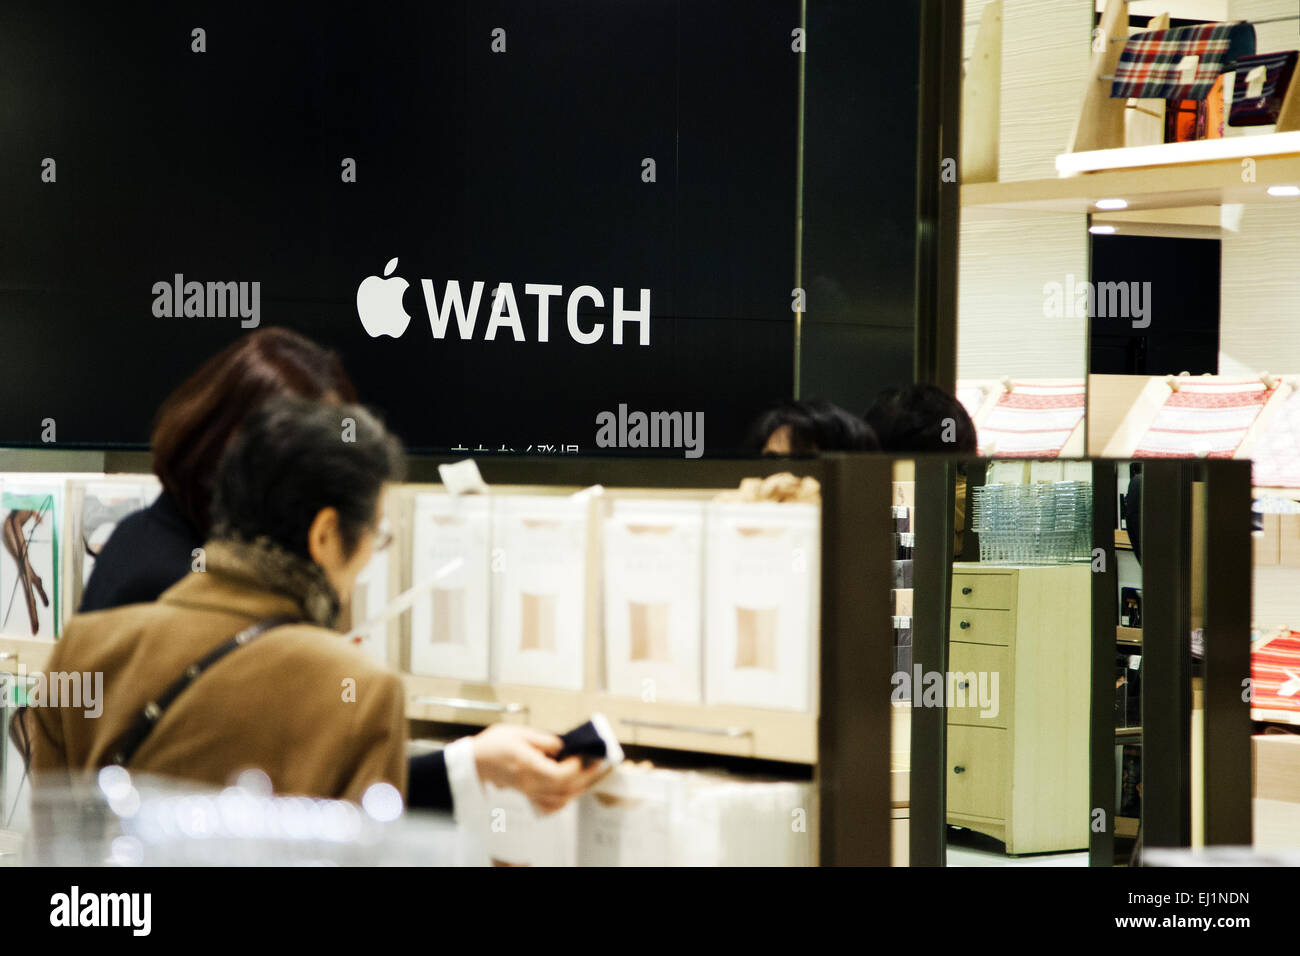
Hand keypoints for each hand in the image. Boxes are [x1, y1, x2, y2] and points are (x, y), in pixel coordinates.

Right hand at [470, 723, 608, 814]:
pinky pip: (550, 805)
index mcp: (528, 768)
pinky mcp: (528, 795)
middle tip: (599, 763)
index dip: (579, 768)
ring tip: (590, 773)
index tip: (589, 756)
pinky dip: (565, 800)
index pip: (560, 776)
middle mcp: (530, 784)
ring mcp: (529, 793)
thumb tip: (563, 747)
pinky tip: (572, 790)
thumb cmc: (495, 745)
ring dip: (579, 789)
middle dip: (586, 777)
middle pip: (565, 789)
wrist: (475, 761)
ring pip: (560, 800)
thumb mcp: (520, 733)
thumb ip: (544, 741)